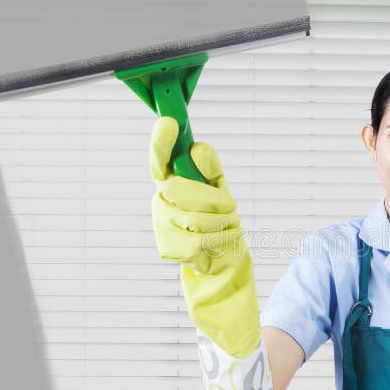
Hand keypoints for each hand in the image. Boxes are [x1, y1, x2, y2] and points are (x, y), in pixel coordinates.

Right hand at [150, 117, 260, 357]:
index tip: (168, 123)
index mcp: (171, 182)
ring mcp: (161, 225)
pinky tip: (222, 243)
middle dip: (215, 199)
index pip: (159, 160)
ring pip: (196, 216)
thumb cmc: (220, 221)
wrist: (222, 265)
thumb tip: (199, 149)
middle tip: (230, 208)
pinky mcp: (168, 248)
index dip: (161, 143)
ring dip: (223, 222)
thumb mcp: (221, 191)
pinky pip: (201, 239)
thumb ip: (211, 170)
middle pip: (184, 189)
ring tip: (229, 227)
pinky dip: (221, 240)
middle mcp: (160, 201)